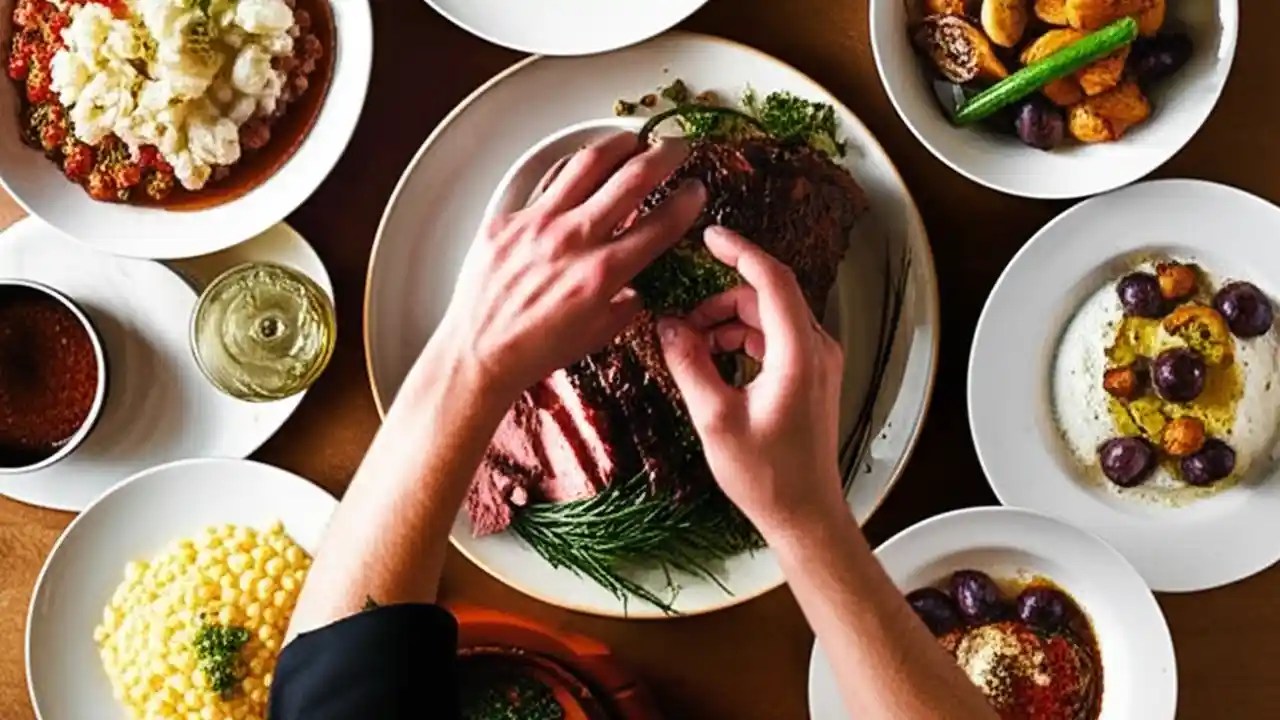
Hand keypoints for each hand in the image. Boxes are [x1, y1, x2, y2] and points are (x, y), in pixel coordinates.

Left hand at [438, 132, 705, 399]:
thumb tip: (637, 284)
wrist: (478, 354)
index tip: (697, 188)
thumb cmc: (537, 351)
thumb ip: (626, 303)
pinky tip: (581, 171)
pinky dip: (571, 173)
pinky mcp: (508, 220)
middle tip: (676, 147)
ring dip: (618, 145)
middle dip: (664, 155)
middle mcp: (573, 240)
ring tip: (633, 139)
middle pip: (632, 179)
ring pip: (587, 164)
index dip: (687, 201)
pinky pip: (546, 184)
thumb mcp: (598, 334)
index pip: (660, 224)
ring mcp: (538, 224)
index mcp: (602, 273)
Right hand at [657, 226, 846, 539]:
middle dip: (720, 300)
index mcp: (799, 353)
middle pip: (767, 296)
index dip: (739, 251)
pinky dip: (742, 340)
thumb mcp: (714, 419)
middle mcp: (817, 349)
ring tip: (691, 348)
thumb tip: (667, 326)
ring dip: (728, 322)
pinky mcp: (811, 376)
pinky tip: (713, 362)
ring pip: (769, 317)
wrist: (805, 513)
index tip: (708, 236)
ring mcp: (818, 362)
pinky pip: (774, 338)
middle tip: (681, 323)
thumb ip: (690, 365)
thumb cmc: (766, 475)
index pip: (772, 279)